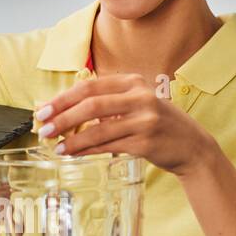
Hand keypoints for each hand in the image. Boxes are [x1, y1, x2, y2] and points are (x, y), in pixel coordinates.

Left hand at [35, 73, 215, 175]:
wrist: (192, 146)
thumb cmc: (157, 125)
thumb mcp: (135, 104)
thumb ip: (105, 104)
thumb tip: (61, 111)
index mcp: (133, 82)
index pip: (89, 86)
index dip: (62, 99)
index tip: (43, 110)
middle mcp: (140, 96)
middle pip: (91, 105)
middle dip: (63, 117)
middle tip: (43, 129)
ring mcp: (145, 119)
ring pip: (98, 129)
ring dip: (73, 139)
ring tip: (56, 146)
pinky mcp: (146, 142)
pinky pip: (108, 146)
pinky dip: (87, 150)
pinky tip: (73, 153)